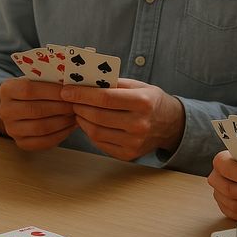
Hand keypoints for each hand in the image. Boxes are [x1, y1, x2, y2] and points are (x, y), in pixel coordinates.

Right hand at [0, 77, 75, 149]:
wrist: (18, 107)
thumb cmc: (33, 90)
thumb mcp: (35, 80)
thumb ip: (47, 80)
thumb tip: (71, 82)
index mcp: (6, 90)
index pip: (28, 90)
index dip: (51, 91)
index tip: (70, 91)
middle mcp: (5, 111)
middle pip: (35, 110)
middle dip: (60, 107)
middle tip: (76, 104)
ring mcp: (11, 129)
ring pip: (40, 128)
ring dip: (62, 122)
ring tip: (75, 115)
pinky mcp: (21, 143)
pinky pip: (43, 142)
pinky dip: (60, 134)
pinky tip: (70, 127)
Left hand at [61, 79, 184, 160]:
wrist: (170, 125)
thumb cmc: (151, 101)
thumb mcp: (138, 86)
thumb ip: (113, 83)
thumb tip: (83, 81)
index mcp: (143, 102)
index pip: (104, 98)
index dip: (82, 94)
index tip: (66, 91)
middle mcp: (139, 124)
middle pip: (97, 116)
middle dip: (78, 106)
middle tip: (70, 100)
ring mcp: (134, 143)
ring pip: (95, 132)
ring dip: (81, 120)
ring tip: (79, 110)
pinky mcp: (128, 155)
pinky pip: (100, 143)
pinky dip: (90, 132)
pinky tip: (89, 123)